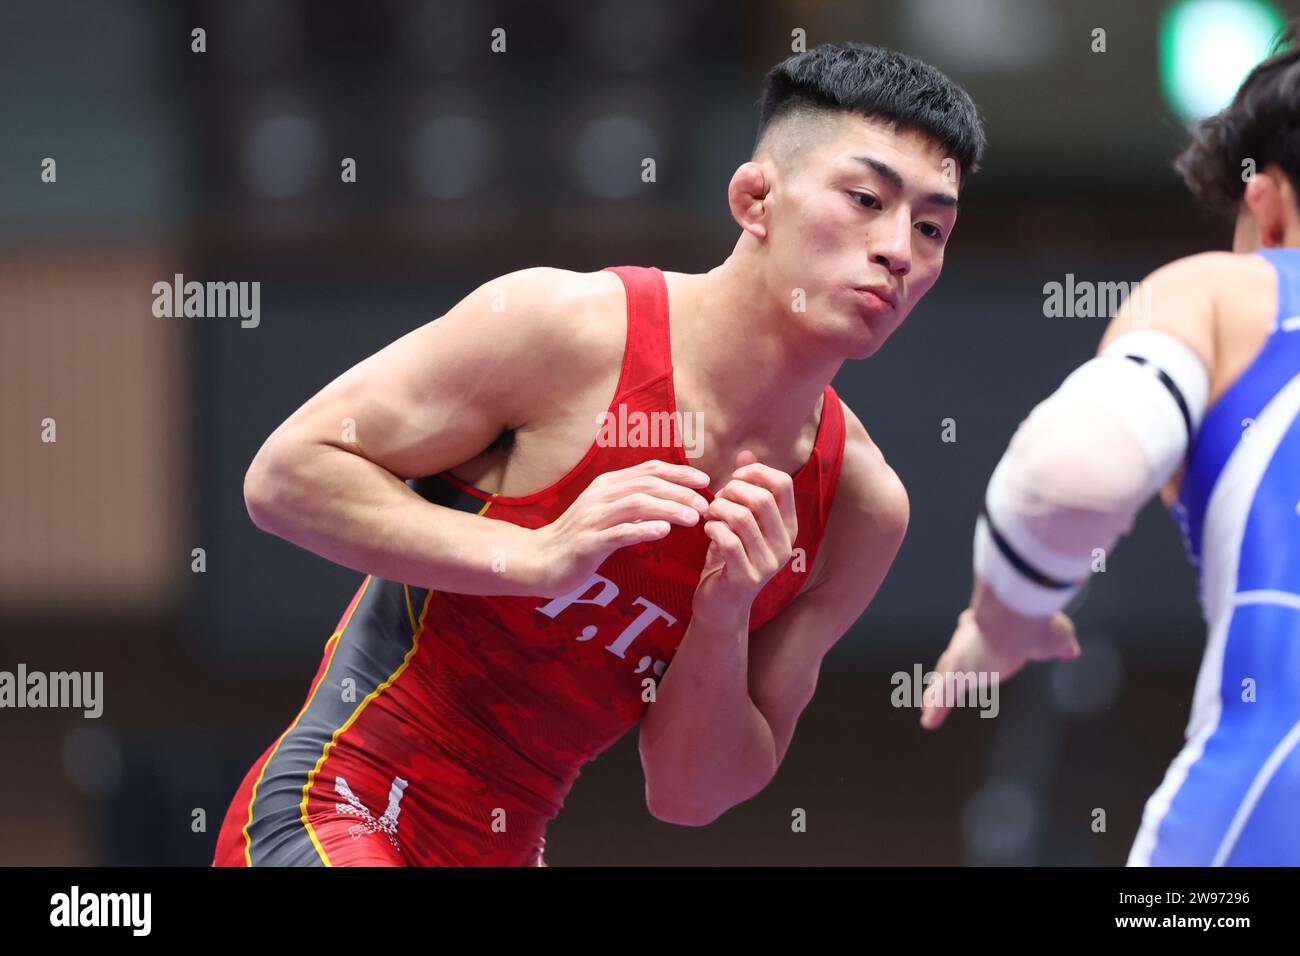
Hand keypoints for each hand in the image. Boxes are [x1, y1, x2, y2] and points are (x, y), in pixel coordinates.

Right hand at [532, 459, 710, 596]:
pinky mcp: (587, 543)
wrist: (539, 560)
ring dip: (669, 508)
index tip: (705, 481)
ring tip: (693, 517)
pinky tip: (664, 531)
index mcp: (606, 485)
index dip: (679, 472)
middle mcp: (599, 496)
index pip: (648, 470)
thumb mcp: (605, 513)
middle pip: (647, 485)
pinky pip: (619, 533)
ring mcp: (592, 518)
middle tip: (705, 503)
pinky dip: (643, 529)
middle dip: (680, 491)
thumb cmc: (578, 538)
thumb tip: (670, 497)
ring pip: (637, 505)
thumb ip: (632, 503)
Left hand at [691, 450, 797, 627]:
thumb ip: (746, 488)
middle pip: (763, 499)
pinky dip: (712, 529)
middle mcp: (785, 544)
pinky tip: (707, 531)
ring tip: (709, 514)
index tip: (734, 478)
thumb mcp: (740, 520)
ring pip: (743, 518)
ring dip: (718, 509)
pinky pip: (728, 541)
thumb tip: (747, 453)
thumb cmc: (729, 558)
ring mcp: (768, 563)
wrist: (721, 606)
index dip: (756, 472)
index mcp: (788, 526)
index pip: (783, 484)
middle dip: (732, 491)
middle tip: (717, 499)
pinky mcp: (746, 578)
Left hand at [919, 592, 1078, 729]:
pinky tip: (927, 722)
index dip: (974, 637)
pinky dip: (936, 708)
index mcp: (993, 635)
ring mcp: (962, 658)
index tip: (967, 631)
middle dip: (951, 669)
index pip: (979, 639)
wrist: (1017, 622)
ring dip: (936, 694)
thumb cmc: (1036, 625)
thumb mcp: (1055, 637)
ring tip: (927, 708)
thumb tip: (1072, 650)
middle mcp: (973, 643)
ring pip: (946, 678)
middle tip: (940, 680)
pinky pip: (943, 693)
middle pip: (958, 659)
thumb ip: (1060, 644)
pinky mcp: (956, 672)